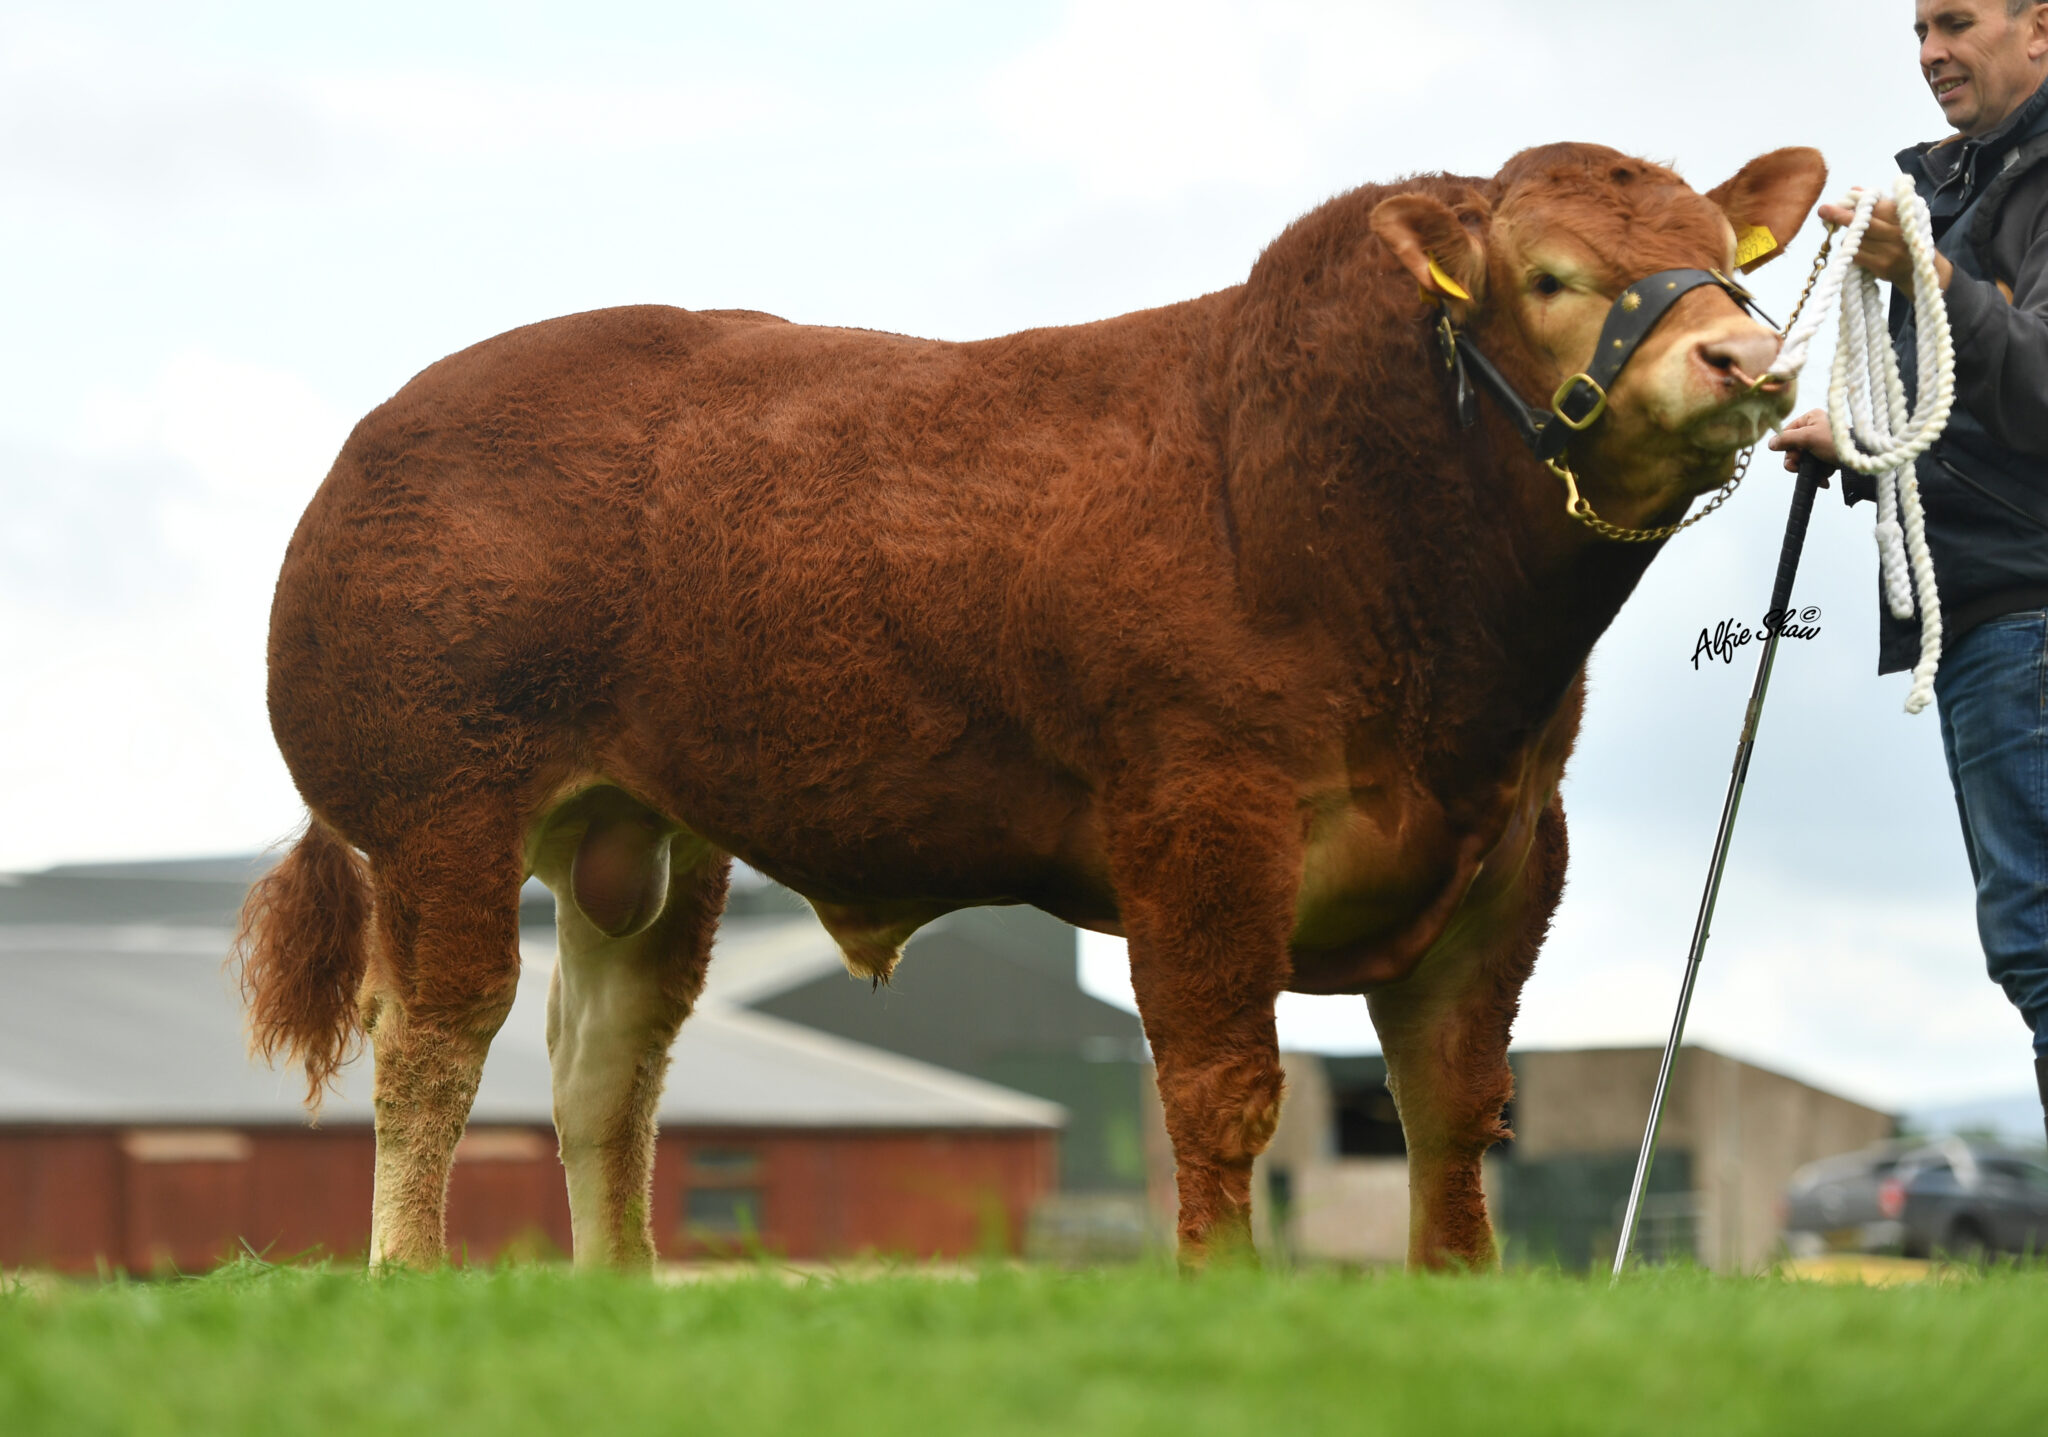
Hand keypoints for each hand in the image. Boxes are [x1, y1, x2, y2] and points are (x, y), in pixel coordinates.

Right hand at [1768, 409, 1838, 473]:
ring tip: (1818, 475)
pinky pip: (1815, 465)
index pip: (1788, 432)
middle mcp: (1816, 428)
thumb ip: (1787, 439)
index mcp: (1811, 418)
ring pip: (1804, 459)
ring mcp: (1822, 443)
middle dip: (1797, 461)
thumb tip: (1770, 443)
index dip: (1786, 446)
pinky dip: (1818, 474)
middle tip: (1799, 467)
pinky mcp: (1829, 456)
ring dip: (1807, 470)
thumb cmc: (1835, 443)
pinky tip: (1824, 479)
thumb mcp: (1808, 437)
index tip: (1792, 455)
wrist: (1860, 458)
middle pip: (1794, 447)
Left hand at [1817, 197, 1952, 296]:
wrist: (1919, 267)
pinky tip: (1854, 248)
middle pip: (1865, 221)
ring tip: (1851, 234)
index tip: (1842, 200)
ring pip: (1858, 239)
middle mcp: (1898, 231)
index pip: (1876, 205)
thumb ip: (1877, 203)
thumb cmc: (1905, 236)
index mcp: (1904, 214)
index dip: (1858, 203)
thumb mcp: (1898, 216)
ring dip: (1848, 236)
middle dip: (1842, 215)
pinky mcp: (1882, 265)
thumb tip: (1854, 190)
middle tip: (1823, 210)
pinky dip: (1850, 250)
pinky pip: (1857, 255)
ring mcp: (1890, 249)